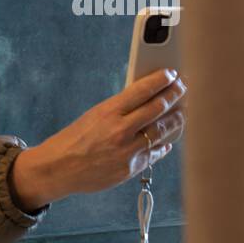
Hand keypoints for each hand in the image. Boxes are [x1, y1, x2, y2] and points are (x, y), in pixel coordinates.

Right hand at [9, 68, 186, 209]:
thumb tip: (143, 101)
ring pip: (161, 132)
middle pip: (157, 109)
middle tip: (183, 88)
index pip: (142, 90)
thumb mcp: (94, 115)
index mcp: (109, 111)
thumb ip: (119, 109)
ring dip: (175, 121)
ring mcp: (128, 151)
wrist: (60, 168)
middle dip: (174, 96)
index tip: (172, 74)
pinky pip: (153, 154)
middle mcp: (121, 130)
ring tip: (182, 113)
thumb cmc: (74, 138)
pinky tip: (168, 142)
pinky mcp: (131, 169)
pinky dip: (162, 146)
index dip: (161, 80)